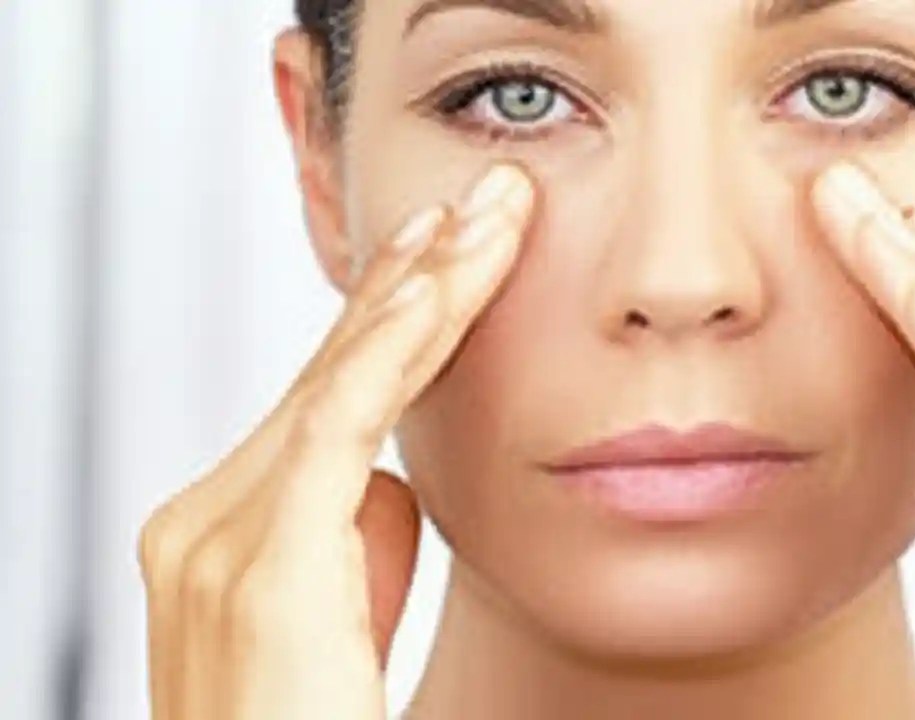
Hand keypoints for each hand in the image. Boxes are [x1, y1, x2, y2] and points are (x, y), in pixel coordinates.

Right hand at [136, 163, 535, 719]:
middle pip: (329, 368)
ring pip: (339, 379)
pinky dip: (393, 349)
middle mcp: (203, 518)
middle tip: (486, 199)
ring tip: (490, 216)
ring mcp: (216, 537)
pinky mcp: (257, 564)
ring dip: (424, 289)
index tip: (453, 248)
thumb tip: (385, 478)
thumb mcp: (341, 617)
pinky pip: (336, 429)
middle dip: (415, 274)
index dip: (391, 315)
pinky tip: (445, 286)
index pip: (321, 393)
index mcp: (221, 526)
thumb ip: (353, 540)